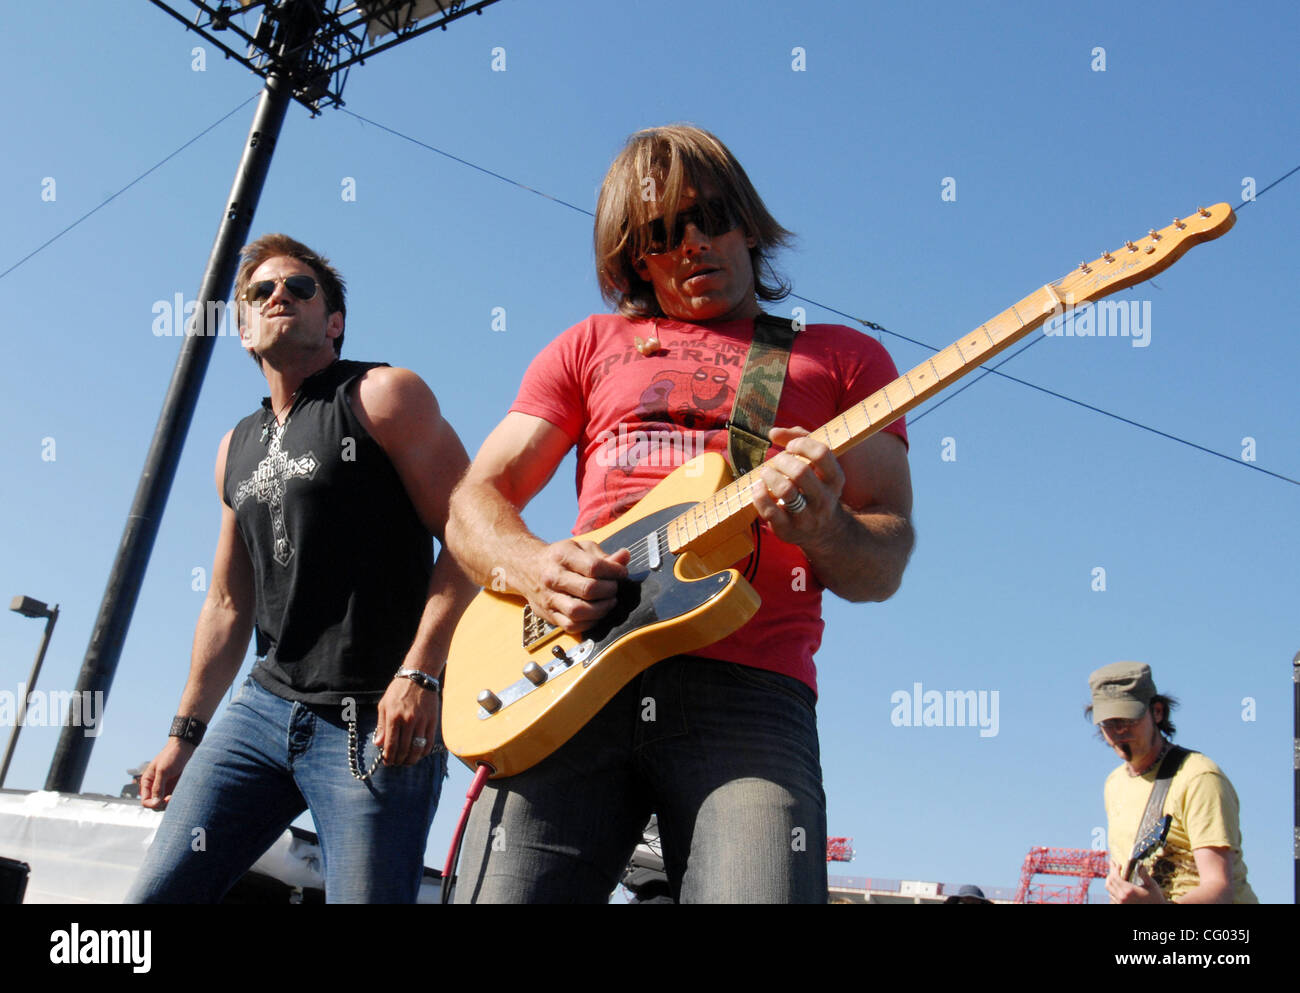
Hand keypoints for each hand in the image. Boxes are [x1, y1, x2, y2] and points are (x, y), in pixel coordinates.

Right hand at [138, 738, 195, 809]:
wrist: (186, 747)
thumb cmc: (172, 755)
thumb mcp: (163, 770)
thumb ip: (158, 787)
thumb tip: (155, 803)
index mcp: (147, 782)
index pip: (145, 801)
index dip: (152, 805)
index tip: (163, 801)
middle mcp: (155, 787)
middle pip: (155, 805)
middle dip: (162, 805)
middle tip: (171, 797)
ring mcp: (166, 788)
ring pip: (165, 804)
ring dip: (171, 803)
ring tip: (177, 794)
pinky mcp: (175, 787)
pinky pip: (174, 799)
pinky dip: (177, 799)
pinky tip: (182, 793)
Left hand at [375, 675, 440, 765]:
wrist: (418, 676)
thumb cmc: (398, 690)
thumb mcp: (384, 705)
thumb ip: (381, 726)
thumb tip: (379, 744)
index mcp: (394, 717)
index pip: (391, 745)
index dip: (388, 757)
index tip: (387, 762)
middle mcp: (408, 721)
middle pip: (404, 750)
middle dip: (398, 760)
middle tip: (396, 763)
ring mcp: (422, 721)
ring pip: (417, 749)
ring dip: (411, 759)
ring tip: (407, 761)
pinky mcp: (432, 721)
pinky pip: (429, 742)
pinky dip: (424, 751)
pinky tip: (419, 753)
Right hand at [520, 539, 630, 633]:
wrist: (527, 568)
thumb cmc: (558, 558)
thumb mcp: (579, 548)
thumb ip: (603, 555)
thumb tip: (624, 558)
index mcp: (562, 556)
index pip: (594, 567)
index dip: (614, 572)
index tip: (621, 573)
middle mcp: (553, 577)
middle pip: (588, 589)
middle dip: (609, 590)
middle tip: (614, 588)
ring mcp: (549, 598)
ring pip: (579, 611)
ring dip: (601, 609)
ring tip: (608, 602)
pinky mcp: (549, 615)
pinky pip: (571, 626)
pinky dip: (589, 623)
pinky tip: (596, 614)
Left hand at [750, 427, 846, 550]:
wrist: (824, 531)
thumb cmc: (814, 488)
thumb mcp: (816, 465)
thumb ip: (798, 440)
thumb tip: (773, 432)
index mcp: (835, 479)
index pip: (822, 453)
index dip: (802, 444)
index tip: (790, 447)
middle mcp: (825, 499)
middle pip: (801, 472)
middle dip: (782, 461)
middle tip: (776, 461)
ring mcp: (807, 517)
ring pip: (786, 490)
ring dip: (770, 475)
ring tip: (765, 472)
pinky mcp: (788, 530)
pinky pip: (770, 511)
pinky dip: (759, 495)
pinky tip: (759, 487)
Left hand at [1106, 860, 1166, 903]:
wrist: (1157, 908)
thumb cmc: (1155, 897)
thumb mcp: (1152, 885)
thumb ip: (1144, 875)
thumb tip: (1141, 865)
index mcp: (1129, 890)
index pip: (1115, 877)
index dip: (1115, 869)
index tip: (1119, 864)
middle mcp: (1123, 897)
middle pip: (1110, 882)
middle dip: (1111, 872)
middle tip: (1114, 866)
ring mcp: (1121, 902)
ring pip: (1109, 889)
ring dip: (1110, 880)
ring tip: (1114, 874)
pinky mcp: (1121, 905)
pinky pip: (1111, 895)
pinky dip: (1111, 888)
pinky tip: (1116, 884)